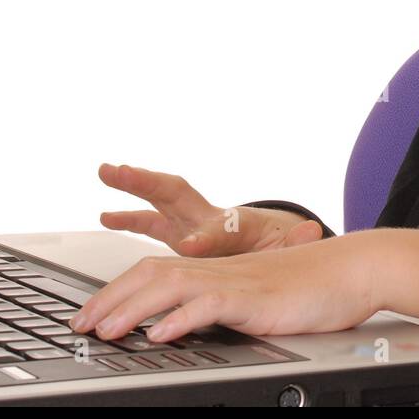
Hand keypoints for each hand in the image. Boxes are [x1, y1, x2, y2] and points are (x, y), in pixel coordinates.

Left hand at [68, 232, 381, 342]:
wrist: (354, 269)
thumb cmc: (312, 288)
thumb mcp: (256, 299)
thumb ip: (222, 308)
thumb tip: (185, 328)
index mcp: (217, 270)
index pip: (153, 271)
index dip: (117, 291)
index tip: (90, 316)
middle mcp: (220, 270)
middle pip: (151, 272)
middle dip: (110, 298)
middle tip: (81, 325)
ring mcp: (236, 282)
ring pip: (171, 284)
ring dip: (134, 308)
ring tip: (107, 331)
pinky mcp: (256, 298)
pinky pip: (212, 303)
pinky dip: (183, 317)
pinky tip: (163, 334)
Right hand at [96, 162, 325, 256]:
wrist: (273, 239)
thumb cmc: (278, 244)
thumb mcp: (290, 248)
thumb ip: (296, 243)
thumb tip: (312, 229)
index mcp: (236, 227)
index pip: (219, 230)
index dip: (206, 239)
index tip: (191, 246)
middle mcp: (208, 217)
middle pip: (179, 195)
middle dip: (151, 183)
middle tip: (123, 170)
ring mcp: (190, 222)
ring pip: (160, 200)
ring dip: (134, 186)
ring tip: (107, 171)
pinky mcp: (178, 231)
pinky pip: (151, 223)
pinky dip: (129, 219)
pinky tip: (106, 216)